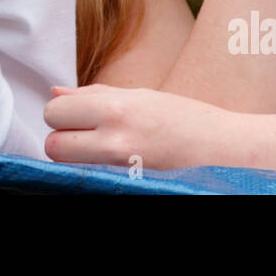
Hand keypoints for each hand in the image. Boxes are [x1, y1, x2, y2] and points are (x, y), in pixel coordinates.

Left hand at [43, 83, 234, 169]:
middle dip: (60, 137)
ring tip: (98, 146)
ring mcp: (120, 167)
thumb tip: (55, 92)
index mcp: (116, 109)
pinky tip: (113, 160)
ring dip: (73, 154)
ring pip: (65, 164)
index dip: (61, 113)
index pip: (55, 112)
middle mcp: (114, 140)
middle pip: (52, 144)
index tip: (76, 113)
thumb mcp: (140, 96)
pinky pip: (89, 175)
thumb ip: (94, 95)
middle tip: (83, 132)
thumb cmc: (185, 118)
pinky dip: (91, 167)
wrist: (222, 151)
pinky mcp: (126, 183)